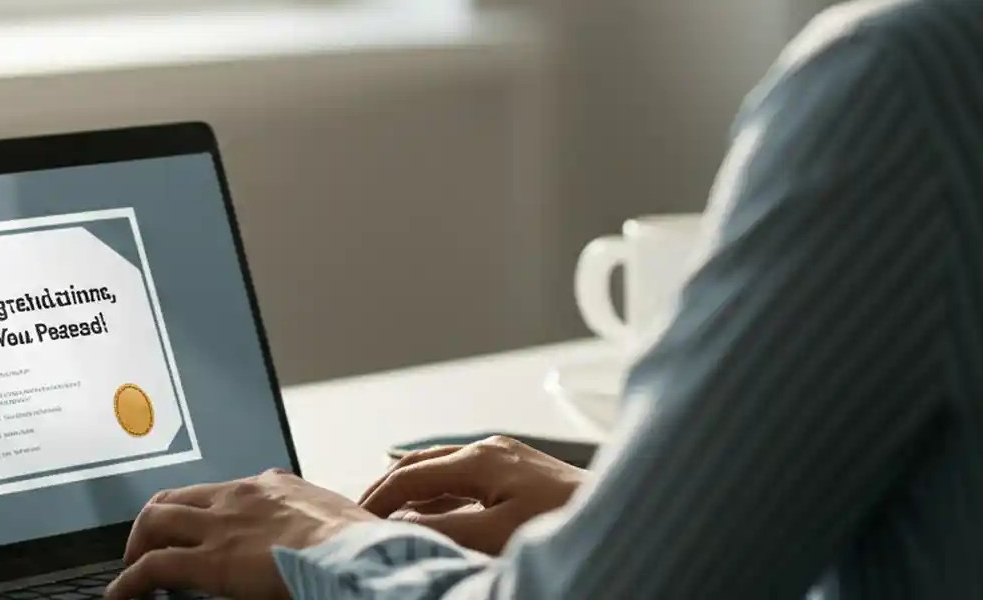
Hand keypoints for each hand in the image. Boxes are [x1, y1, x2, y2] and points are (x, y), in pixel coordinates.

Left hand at [106, 469, 375, 599]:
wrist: (355, 555)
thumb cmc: (359, 545)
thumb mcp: (341, 520)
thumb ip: (322, 523)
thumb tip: (337, 535)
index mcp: (276, 486)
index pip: (229, 489)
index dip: (210, 510)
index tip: (208, 528)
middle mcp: (241, 495)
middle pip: (180, 495)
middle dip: (158, 518)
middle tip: (151, 545)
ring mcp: (222, 525)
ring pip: (157, 519)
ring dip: (138, 543)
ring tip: (132, 567)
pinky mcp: (209, 560)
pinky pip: (153, 567)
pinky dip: (129, 582)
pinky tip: (120, 595)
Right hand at [359, 435, 587, 554]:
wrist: (628, 516)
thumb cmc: (565, 523)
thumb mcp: (495, 533)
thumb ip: (443, 529)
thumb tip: (400, 528)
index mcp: (480, 457)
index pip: (410, 475)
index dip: (377, 499)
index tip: (354, 520)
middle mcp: (490, 449)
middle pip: (422, 464)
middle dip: (388, 487)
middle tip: (362, 514)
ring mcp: (507, 458)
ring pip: (443, 471)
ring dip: (414, 493)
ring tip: (390, 518)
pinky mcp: (522, 472)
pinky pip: (466, 480)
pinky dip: (440, 497)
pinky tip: (435, 516)